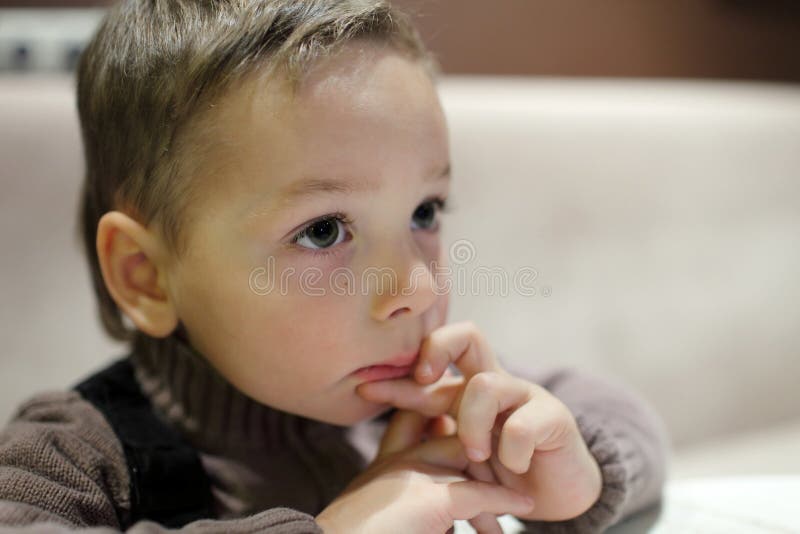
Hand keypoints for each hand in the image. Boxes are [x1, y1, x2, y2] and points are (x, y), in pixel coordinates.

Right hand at [315, 409, 534, 533]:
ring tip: (523, 480)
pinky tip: (525, 506)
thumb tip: (446, 520)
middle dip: (480, 436)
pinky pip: (477, 494)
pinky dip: (504, 500)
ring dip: (497, 469)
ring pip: (466, 456)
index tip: (467, 431)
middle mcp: (395, 463)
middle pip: (447, 432)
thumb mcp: (390, 510)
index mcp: (382, 467)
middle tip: (510, 455)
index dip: (441, 419)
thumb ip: (415, 506)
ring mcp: (411, 476)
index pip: (413, 422)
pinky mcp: (428, 499)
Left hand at [356, 321, 602, 522]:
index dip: (399, 374)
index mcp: (470, 389)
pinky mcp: (555, 417)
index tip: (366, 387)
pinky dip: (512, 452)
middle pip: (468, 335)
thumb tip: (388, 421)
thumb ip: (432, 433)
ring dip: (473, 426)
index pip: (434, 363)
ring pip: (486, 385)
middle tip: (423, 381)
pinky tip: (514, 467)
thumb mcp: (459, 452)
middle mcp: (496, 383)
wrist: (558, 494)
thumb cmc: (502, 471)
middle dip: (437, 349)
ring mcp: (526, 396)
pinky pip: (522, 425)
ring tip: (477, 456)